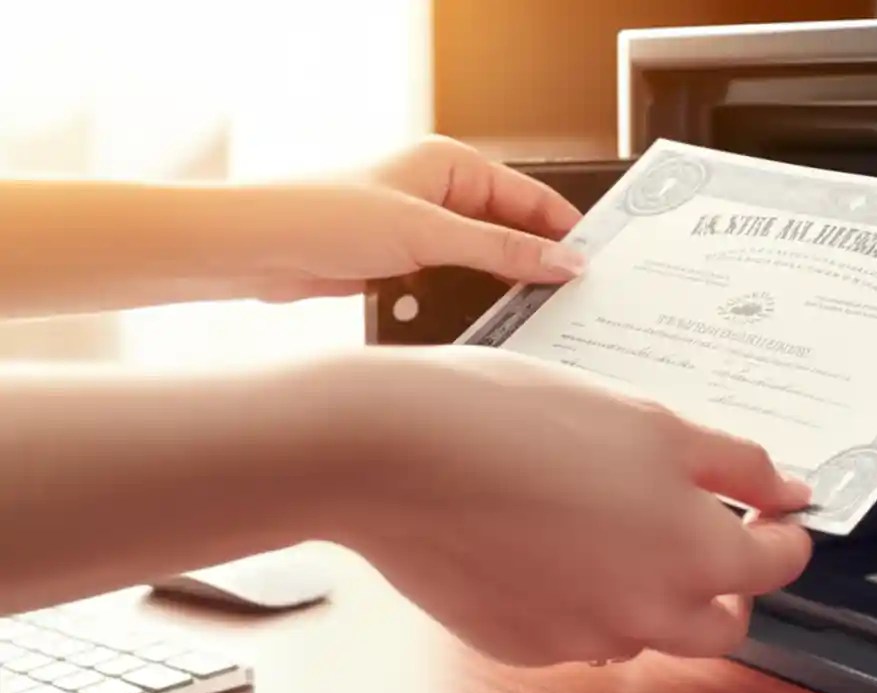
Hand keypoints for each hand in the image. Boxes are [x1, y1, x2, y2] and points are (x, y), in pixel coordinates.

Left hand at [240, 136, 585, 302]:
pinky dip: (470, 297)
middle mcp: (437, 190)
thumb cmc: (328, 217)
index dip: (562, 230)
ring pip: (481, 258)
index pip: (527, 196)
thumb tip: (562, 260)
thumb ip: (501, 251)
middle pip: (507, 228)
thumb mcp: (429, 234)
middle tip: (572, 296)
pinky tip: (489, 319)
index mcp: (450, 163)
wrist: (258, 250)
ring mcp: (419, 227)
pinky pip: (452, 278)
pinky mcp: (400, 260)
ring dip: (501, 283)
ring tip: (536, 313)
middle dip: (536, 260)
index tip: (592, 263)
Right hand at [321, 346, 813, 667]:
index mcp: (691, 553)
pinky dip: (579, 594)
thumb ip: (735, 463)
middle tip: (694, 523)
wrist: (395, 451)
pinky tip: (544, 537)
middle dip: (724, 580)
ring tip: (600, 513)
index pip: (778, 566)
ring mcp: (580, 637)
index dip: (781, 531)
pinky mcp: (522, 642)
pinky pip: (576, 631)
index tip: (769, 510)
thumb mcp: (650, 420)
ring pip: (645, 629)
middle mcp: (645, 613)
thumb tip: (790, 491)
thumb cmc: (518, 421)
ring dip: (646, 586)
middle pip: (720, 622)